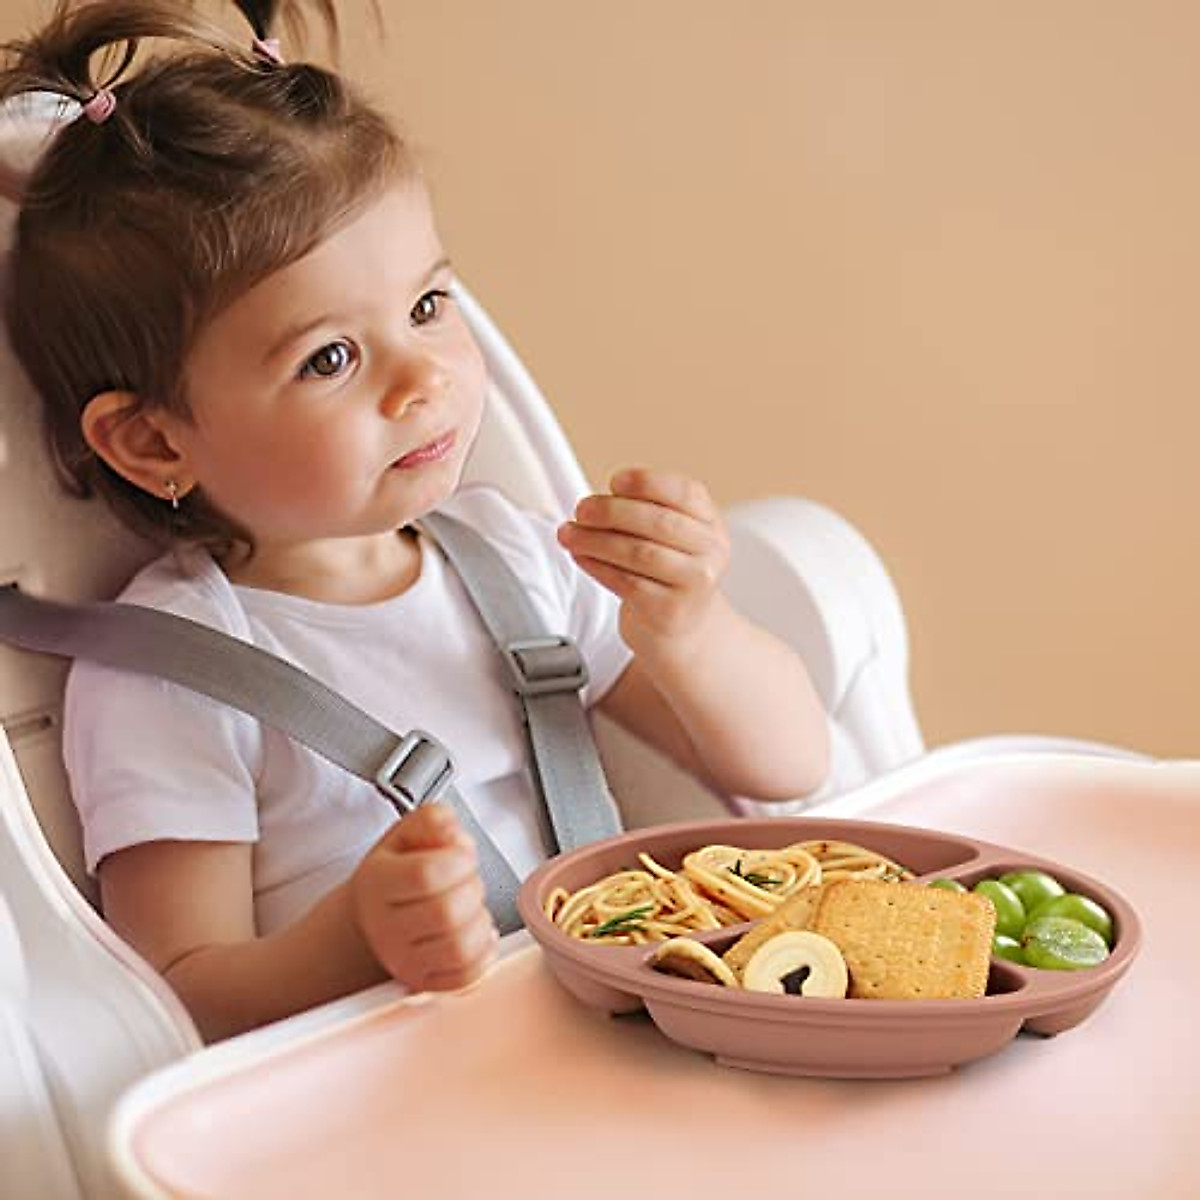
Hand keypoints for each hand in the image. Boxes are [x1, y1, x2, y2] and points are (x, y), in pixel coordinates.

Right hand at [350, 805, 497, 993]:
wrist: (370, 916)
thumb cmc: (394, 873)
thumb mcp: (405, 834)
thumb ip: (432, 820)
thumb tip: (451, 829)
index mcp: (379, 882)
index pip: (425, 875)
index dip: (459, 860)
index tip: (464, 854)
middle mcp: (386, 926)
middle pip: (447, 913)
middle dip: (473, 888)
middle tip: (467, 879)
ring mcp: (403, 959)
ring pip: (459, 948)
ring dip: (480, 921)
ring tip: (471, 906)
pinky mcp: (422, 981)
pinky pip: (466, 976)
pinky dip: (484, 952)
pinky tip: (477, 932)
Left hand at [557, 467, 730, 659]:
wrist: (683, 627)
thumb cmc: (668, 574)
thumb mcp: (671, 537)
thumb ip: (645, 512)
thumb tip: (597, 503)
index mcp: (711, 523)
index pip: (685, 492)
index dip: (648, 482)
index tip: (615, 481)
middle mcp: (711, 552)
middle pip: (658, 522)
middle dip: (611, 511)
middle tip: (582, 509)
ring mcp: (694, 583)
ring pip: (638, 552)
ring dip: (595, 540)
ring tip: (569, 534)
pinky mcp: (670, 610)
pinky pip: (627, 582)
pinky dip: (598, 566)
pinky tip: (581, 556)